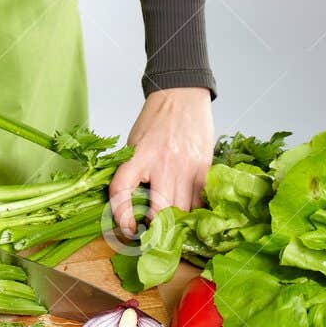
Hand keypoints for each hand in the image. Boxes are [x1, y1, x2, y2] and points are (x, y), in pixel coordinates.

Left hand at [108, 87, 214, 237]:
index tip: (127, 226)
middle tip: (151, 232)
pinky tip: (187, 210)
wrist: (182, 94)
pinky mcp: (204, 167)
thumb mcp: (134, 142)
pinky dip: (193, 210)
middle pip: (158, 210)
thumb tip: (127, 204)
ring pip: (182, 210)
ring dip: (174, 221)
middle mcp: (163, 162)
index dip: (121, 214)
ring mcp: (186, 165)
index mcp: (139, 154)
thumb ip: (131, 169)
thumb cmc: (155, 119)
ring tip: (169, 223)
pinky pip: (200, 201)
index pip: (121, 189)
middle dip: (153, 227)